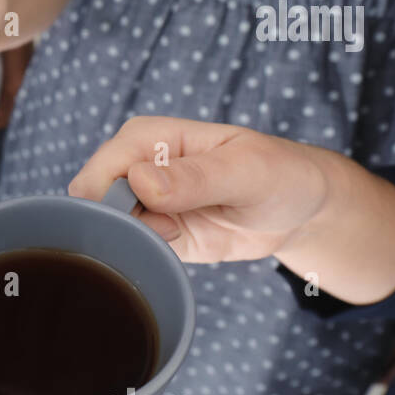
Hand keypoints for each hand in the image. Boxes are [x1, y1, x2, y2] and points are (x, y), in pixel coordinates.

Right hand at [68, 116, 335, 263]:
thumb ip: (196, 177)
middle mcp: (135, 168)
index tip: (159, 210)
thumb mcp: (246, 171)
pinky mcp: (152, 234)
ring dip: (138, 242)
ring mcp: (142, 204)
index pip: (103, 167)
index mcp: (148, 138)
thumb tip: (141, 181)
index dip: (118, 197)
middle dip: (125, 224)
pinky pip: (129, 250)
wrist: (299, 211)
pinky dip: (145, 256)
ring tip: (179, 234)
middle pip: (95, 203)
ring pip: (108, 231)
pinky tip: (178, 247)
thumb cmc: (279, 174)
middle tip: (171, 228)